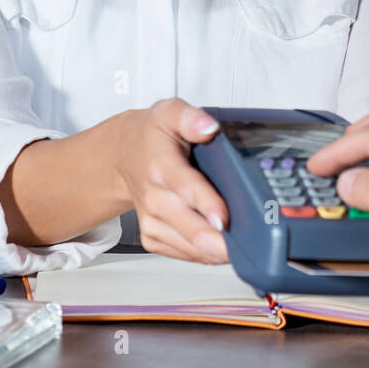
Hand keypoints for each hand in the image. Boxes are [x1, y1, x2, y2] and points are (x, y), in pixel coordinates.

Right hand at [113, 99, 228, 263]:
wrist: (123, 155)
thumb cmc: (152, 135)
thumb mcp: (170, 112)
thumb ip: (191, 117)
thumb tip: (209, 127)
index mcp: (161, 166)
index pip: (186, 188)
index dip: (207, 205)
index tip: (224, 219)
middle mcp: (154, 197)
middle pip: (188, 226)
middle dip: (217, 240)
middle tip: (245, 245)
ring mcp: (152, 220)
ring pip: (186, 246)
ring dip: (214, 251)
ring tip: (241, 247)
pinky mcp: (152, 236)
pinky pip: (181, 254)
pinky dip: (202, 255)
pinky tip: (220, 248)